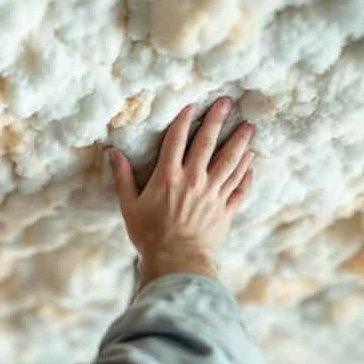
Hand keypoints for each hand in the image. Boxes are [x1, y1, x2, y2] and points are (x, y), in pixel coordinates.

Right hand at [107, 97, 254, 280]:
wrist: (176, 260)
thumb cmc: (149, 235)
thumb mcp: (129, 205)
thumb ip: (122, 177)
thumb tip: (112, 153)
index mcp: (168, 176)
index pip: (177, 140)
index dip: (184, 120)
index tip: (192, 105)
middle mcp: (194, 180)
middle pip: (208, 143)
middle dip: (218, 120)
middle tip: (226, 102)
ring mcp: (213, 194)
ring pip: (231, 162)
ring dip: (241, 143)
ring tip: (249, 128)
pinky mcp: (225, 210)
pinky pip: (240, 188)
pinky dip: (246, 175)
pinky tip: (251, 164)